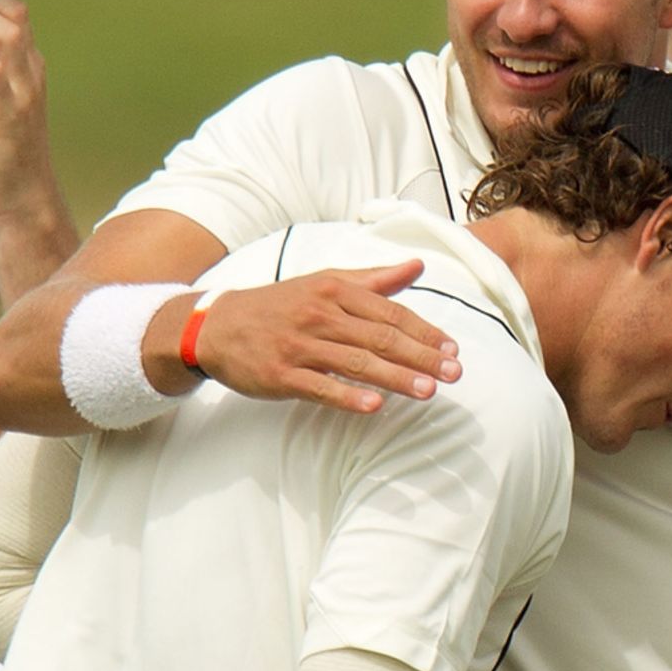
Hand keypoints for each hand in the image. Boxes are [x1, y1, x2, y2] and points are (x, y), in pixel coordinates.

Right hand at [146, 262, 461, 411]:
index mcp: (335, 290)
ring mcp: (300, 346)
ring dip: (396, 377)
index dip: (425, 331)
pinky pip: (320, 387)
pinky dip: (348, 396)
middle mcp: (320, 315)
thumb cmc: (281, 305)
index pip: (390, 312)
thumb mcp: (325, 282)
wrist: (217, 326)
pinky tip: (375, 405)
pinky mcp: (281, 375)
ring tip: (428, 391)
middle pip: (380, 338)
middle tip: (454, 373)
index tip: (452, 349)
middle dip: (421, 356)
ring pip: (356, 362)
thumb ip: (373, 278)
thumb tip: (416, 265)